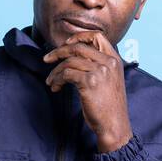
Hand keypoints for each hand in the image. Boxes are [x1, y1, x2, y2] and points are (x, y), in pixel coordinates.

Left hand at [41, 29, 132, 152]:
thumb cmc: (109, 105)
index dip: (78, 37)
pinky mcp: (90, 82)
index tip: (65, 44)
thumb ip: (98, 66)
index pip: (97, 36)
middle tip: (47, 59)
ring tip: (50, 81)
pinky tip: (55, 88)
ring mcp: (100, 71)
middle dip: (58, 52)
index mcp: (114, 59)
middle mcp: (108, 62)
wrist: (114, 124)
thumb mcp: (110, 80)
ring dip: (55, 71)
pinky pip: (66, 74)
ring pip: (69, 61)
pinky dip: (57, 80)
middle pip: (78, 47)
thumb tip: (75, 57)